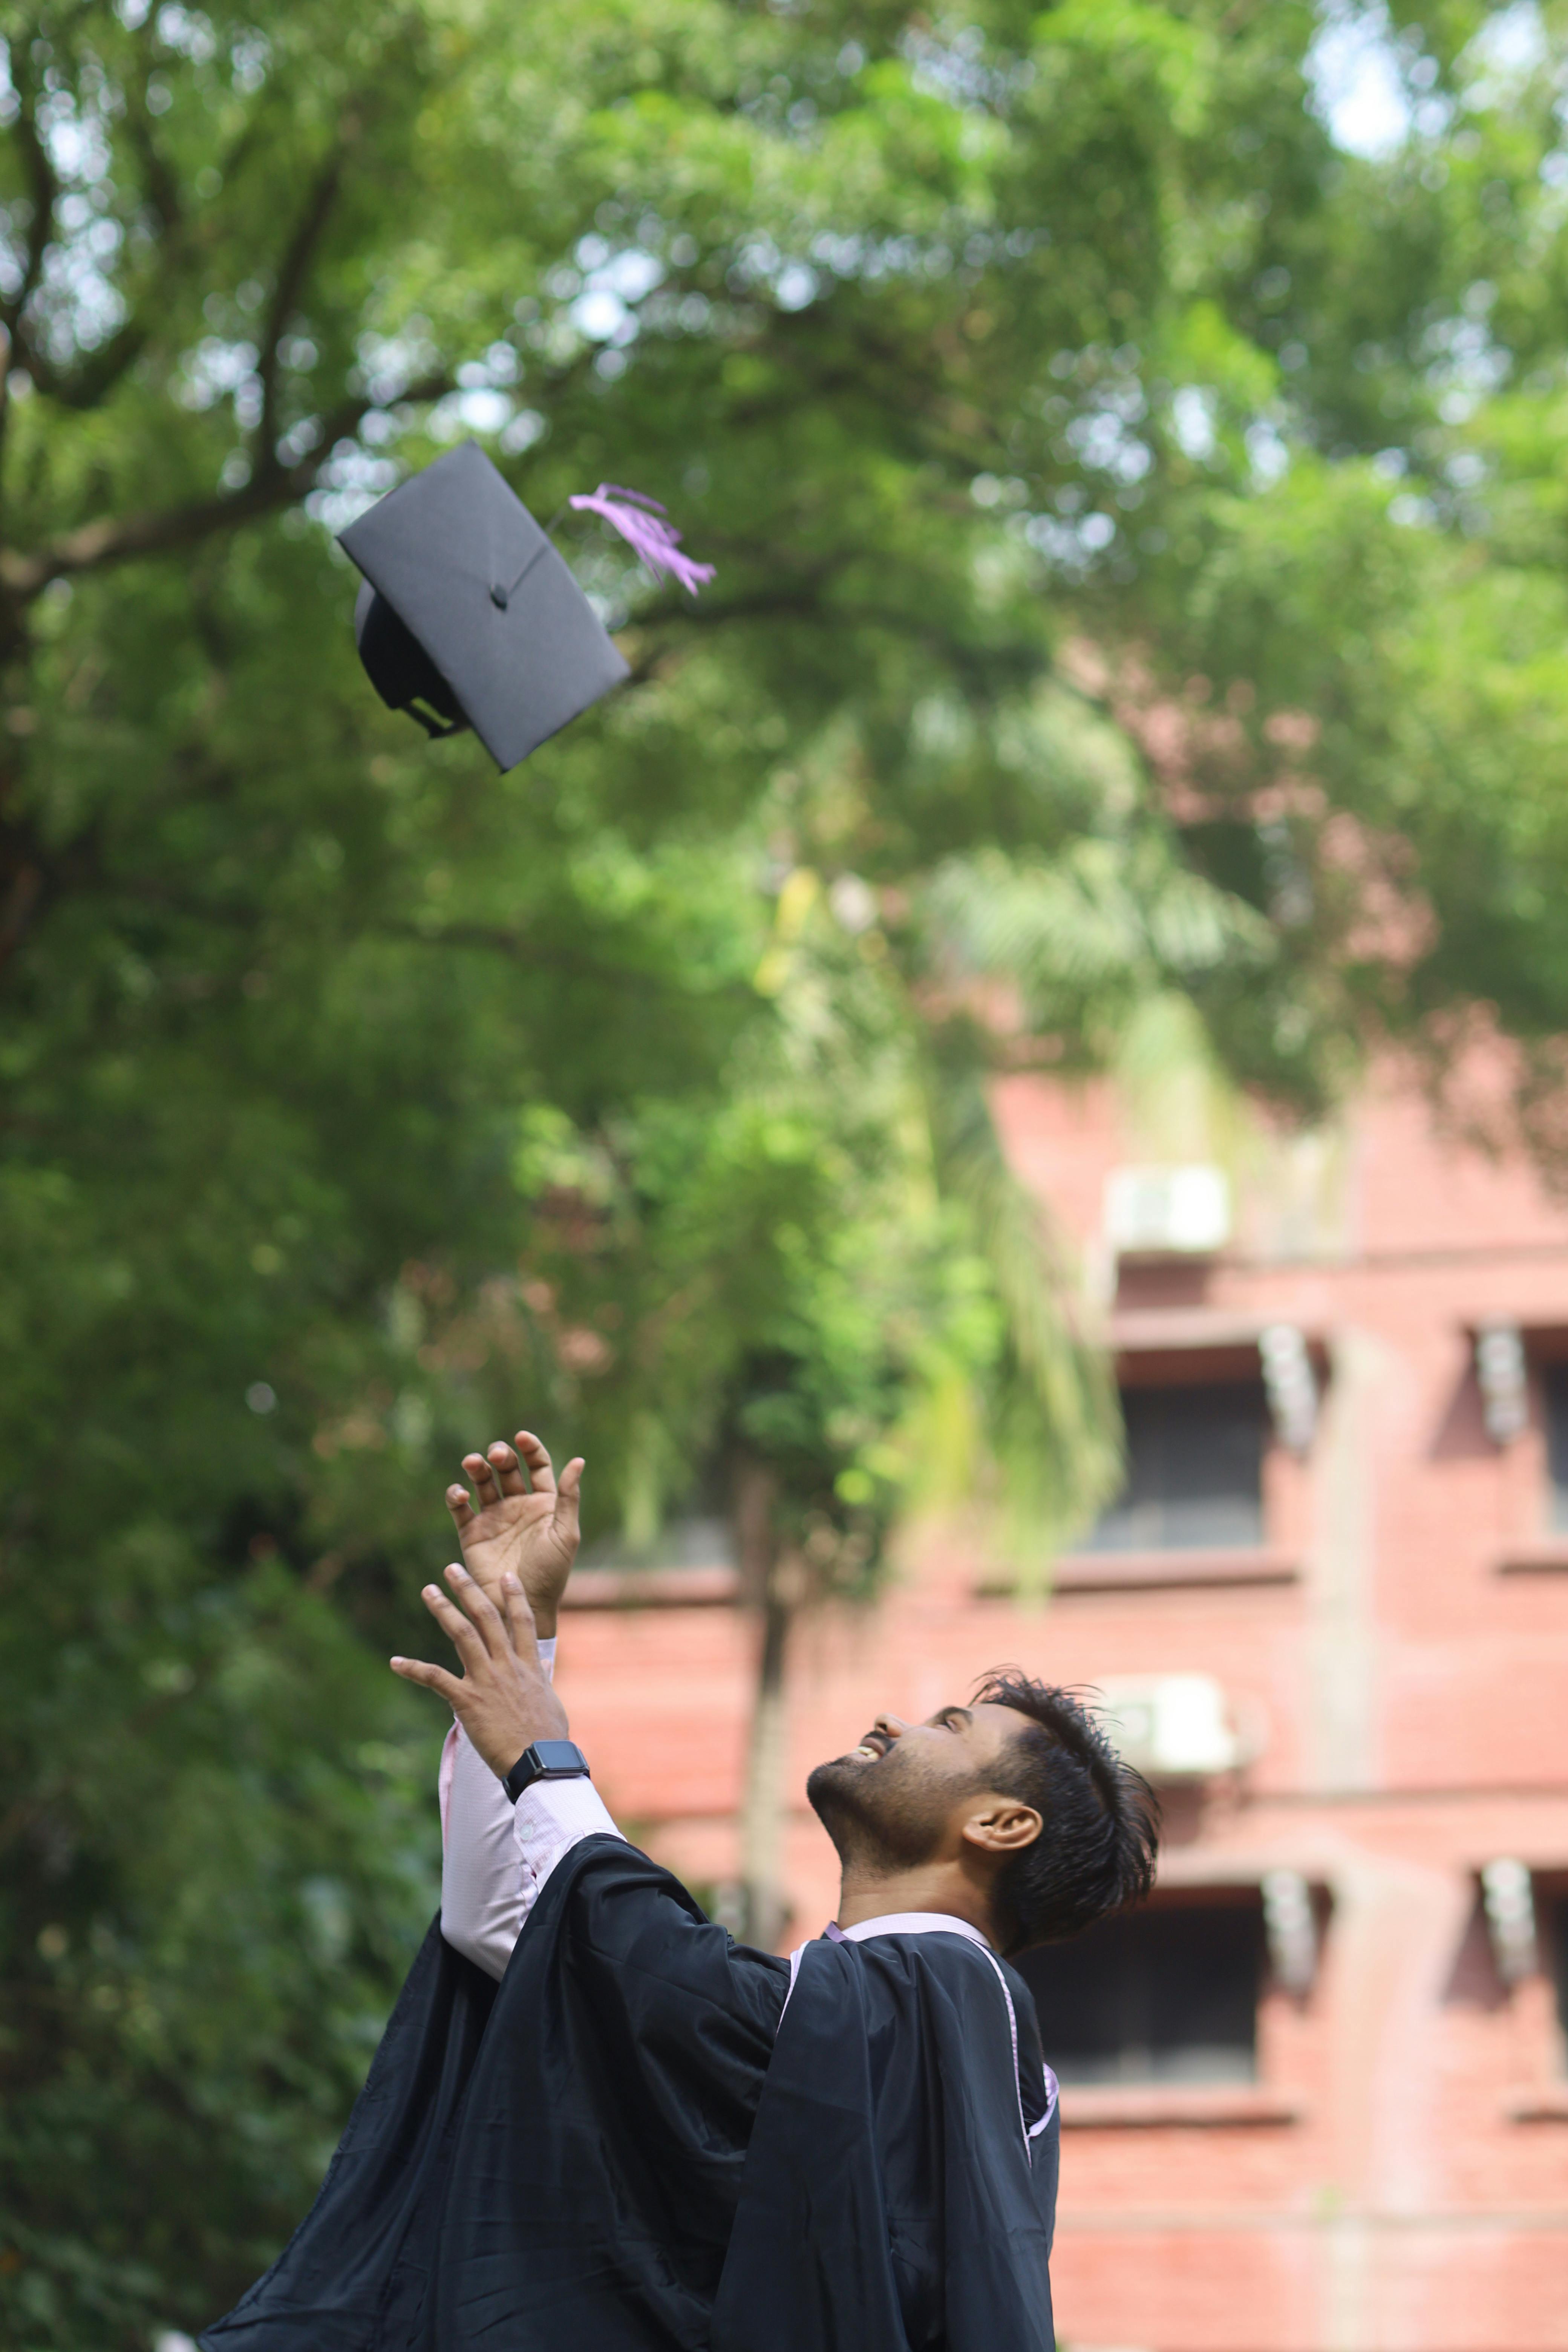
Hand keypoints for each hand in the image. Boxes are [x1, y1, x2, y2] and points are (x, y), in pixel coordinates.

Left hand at [390, 1564, 568, 1780]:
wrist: (539, 1762)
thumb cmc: (547, 1740)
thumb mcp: (550, 1702)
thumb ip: (540, 1681)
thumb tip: (539, 1670)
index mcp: (528, 1666)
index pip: (522, 1621)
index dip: (514, 1596)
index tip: (507, 1575)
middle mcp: (507, 1666)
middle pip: (487, 1617)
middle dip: (469, 1590)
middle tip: (453, 1568)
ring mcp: (487, 1680)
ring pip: (463, 1635)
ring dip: (443, 1610)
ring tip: (429, 1590)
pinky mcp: (467, 1701)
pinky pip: (436, 1679)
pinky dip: (413, 1668)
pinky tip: (395, 1661)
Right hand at [445, 1431, 582, 1638]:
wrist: (522, 1606)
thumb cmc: (551, 1573)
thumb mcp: (565, 1534)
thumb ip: (568, 1497)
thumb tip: (578, 1460)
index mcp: (543, 1503)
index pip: (537, 1466)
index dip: (530, 1448)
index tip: (522, 1437)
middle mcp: (517, 1506)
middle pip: (506, 1469)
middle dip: (500, 1455)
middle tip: (495, 1454)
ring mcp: (493, 1518)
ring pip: (482, 1482)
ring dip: (476, 1468)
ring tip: (473, 1463)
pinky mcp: (471, 1533)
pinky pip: (460, 1507)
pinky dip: (457, 1495)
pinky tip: (461, 1494)